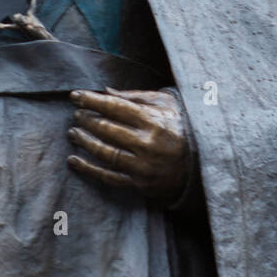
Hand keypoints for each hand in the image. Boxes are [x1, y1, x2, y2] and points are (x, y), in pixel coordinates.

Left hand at [66, 87, 190, 203]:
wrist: (204, 165)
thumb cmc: (182, 128)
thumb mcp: (166, 105)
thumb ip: (136, 97)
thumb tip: (106, 92)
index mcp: (153, 121)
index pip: (115, 107)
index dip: (92, 100)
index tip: (75, 96)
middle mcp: (147, 144)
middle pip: (107, 129)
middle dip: (86, 120)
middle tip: (76, 115)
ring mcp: (142, 166)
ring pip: (105, 153)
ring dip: (84, 142)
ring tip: (72, 133)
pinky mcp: (139, 184)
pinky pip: (108, 177)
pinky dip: (88, 169)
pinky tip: (74, 161)